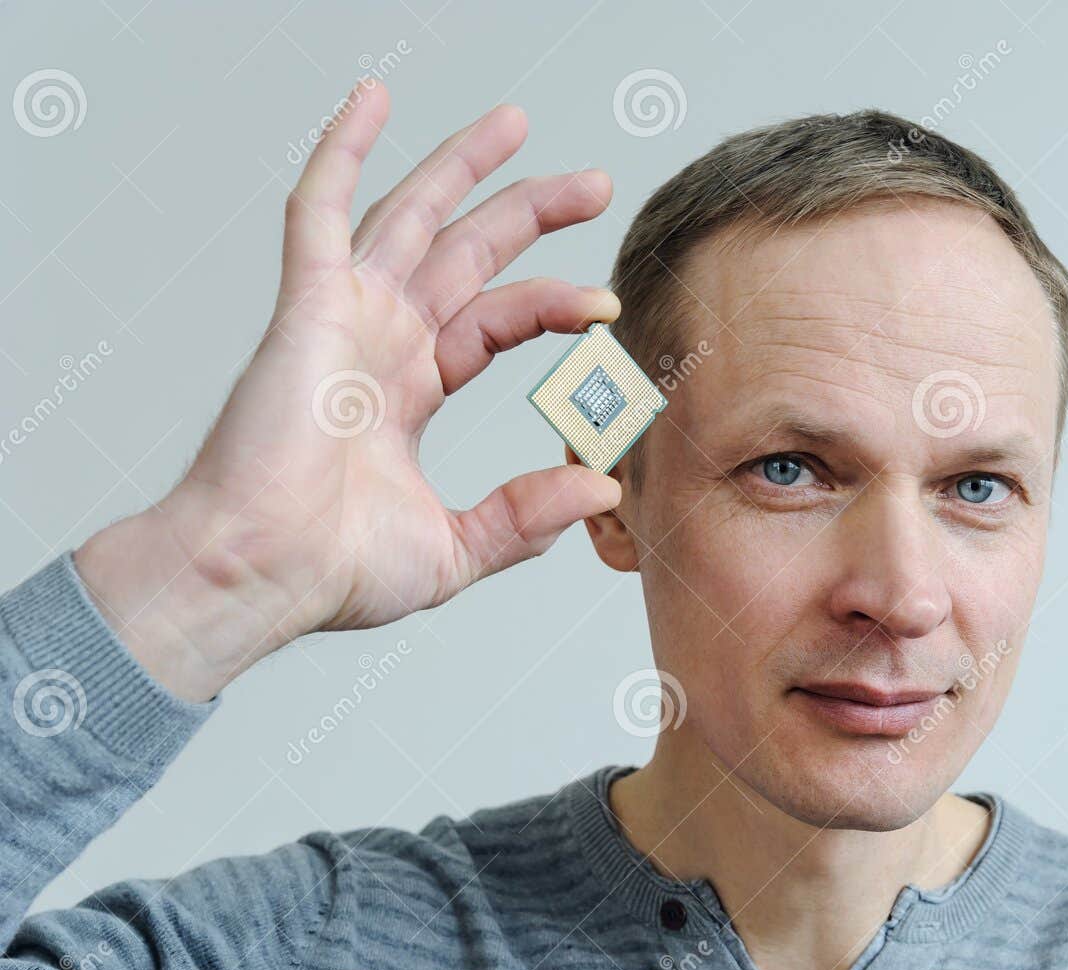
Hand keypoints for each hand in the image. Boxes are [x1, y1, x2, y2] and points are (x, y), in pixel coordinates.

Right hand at [76, 81, 622, 700]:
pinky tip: (371, 100)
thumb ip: (527, 517)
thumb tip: (602, 489)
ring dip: (461, 166)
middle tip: (593, 184)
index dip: (552, 304)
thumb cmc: (330, 569)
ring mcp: (343, 317)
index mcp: (409, 389)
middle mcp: (380, 342)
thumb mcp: (457, 548)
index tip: (608, 307)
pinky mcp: (307, 305)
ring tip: (517, 123)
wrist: (261, 572)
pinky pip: (321, 210)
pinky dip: (342, 151)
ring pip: (410, 214)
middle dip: (529, 211)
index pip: (495, 321)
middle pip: (467, 252)